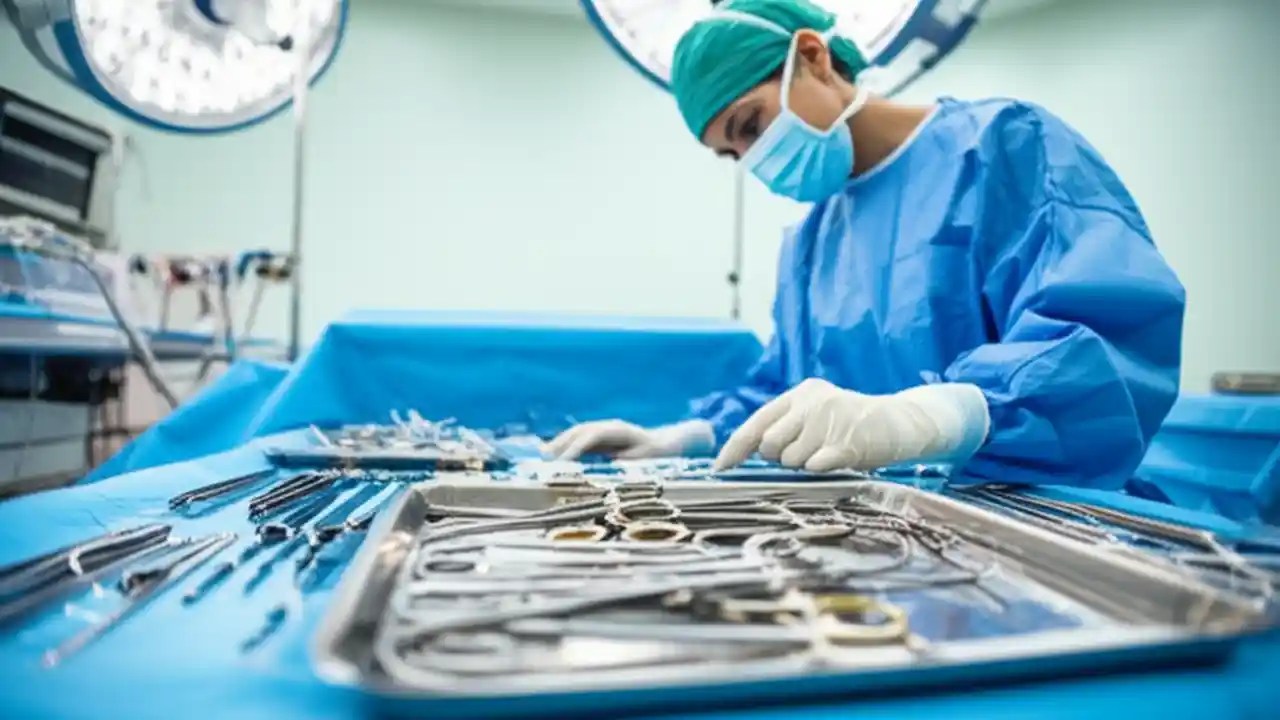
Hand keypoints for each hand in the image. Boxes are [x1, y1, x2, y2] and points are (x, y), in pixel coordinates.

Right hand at [547, 420, 714, 460]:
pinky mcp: (601, 438)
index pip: (593, 436)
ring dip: (559, 444)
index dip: (576, 448)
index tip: (562, 462)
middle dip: (561, 444)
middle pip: (581, 431)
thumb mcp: (645, 461)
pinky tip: (552, 456)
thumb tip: (606, 469)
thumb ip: (627, 463)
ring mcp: (605, 430)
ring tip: (542, 458)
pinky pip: (579, 439)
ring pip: (577, 433)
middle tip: (544, 460)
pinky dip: (565, 446)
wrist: (666, 445)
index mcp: (621, 431)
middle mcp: (610, 427)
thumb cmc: (657, 456)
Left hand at [713, 378, 988, 471]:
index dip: (735, 448)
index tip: (719, 469)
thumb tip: (749, 453)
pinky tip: (838, 459)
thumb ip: (787, 427)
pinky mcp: (846, 442)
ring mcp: (829, 421)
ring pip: (790, 461)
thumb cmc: (852, 424)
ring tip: (828, 452)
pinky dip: (821, 470)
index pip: (756, 423)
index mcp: (800, 394)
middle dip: (780, 458)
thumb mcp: (818, 413)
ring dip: (805, 466)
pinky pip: (814, 467)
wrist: (902, 421)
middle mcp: (810, 403)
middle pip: (769, 446)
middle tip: (807, 453)